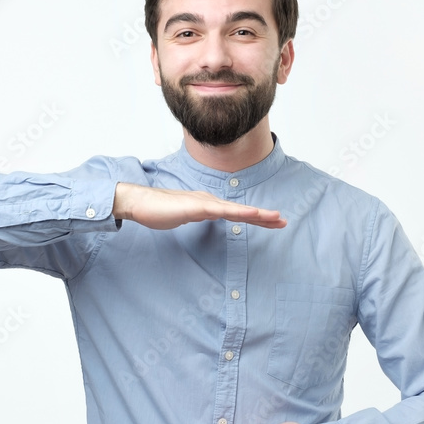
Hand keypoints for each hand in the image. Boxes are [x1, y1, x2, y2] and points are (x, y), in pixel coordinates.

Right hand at [113, 182, 286, 229]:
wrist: (140, 202)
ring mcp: (205, 203)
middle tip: (283, 222)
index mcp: (208, 204)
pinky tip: (252, 215)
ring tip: (276, 218)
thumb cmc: (158, 210)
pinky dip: (239, 213)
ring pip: (237, 210)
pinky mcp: (198, 206)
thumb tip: (202, 217)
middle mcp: (210, 201)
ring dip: (258, 214)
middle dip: (264, 216)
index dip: (255, 217)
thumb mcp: (183, 216)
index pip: (236, 213)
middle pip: (242, 210)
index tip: (272, 222)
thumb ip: (194, 215)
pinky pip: (223, 211)